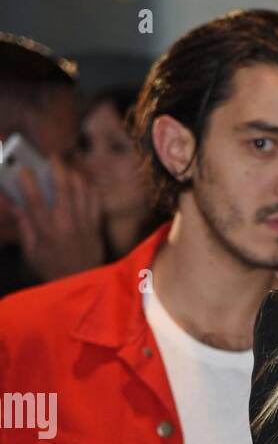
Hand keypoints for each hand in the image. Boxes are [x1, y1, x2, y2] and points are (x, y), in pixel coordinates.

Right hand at [10, 158, 103, 280]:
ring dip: (73, 175)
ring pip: (82, 191)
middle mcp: (67, 226)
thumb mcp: (31, 252)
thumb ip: (25, 226)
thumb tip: (14, 203)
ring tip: (66, 168)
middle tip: (51, 157)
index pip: (36, 201)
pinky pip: (95, 201)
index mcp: (47, 233)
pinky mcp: (96, 227)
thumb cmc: (52, 270)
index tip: (22, 170)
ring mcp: (84, 225)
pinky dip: (88, 188)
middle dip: (57, 168)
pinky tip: (82, 183)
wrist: (81, 286)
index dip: (27, 182)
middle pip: (64, 189)